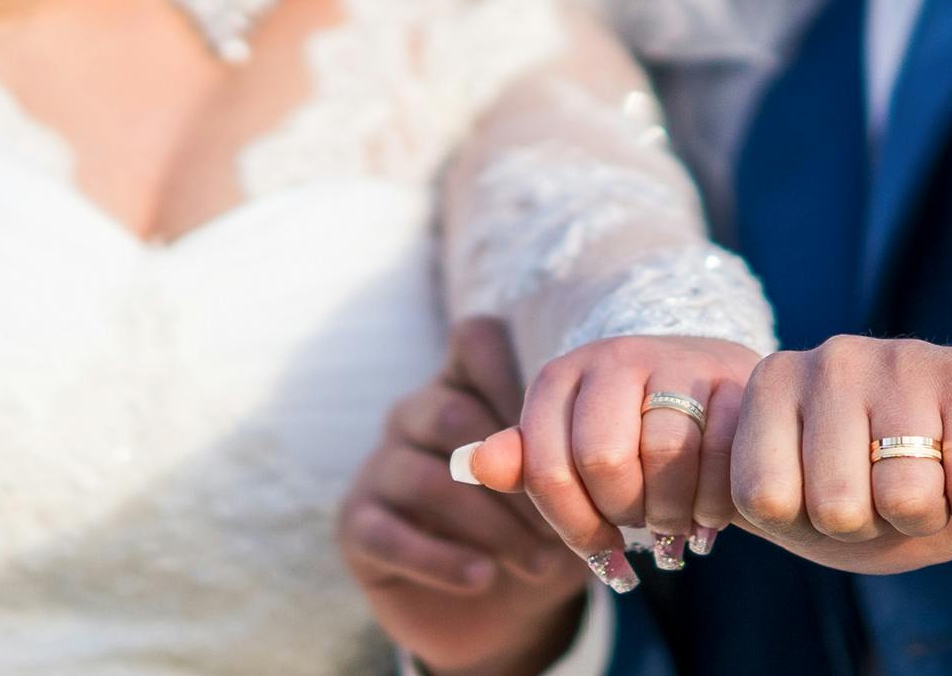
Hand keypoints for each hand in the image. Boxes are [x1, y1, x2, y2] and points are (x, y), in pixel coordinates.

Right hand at [338, 318, 589, 675]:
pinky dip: (440, 559)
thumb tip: (594, 454)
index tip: (560, 428)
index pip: (474, 339)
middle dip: (515, 476)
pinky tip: (483, 577)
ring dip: (491, 525)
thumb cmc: (532, 530)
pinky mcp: (357, 523)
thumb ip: (568, 462)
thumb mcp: (561, 494)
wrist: (492, 611)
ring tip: (540, 564)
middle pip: (453, 417)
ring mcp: (380, 466)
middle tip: (563, 524)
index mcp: (464, 385)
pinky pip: (387, 534)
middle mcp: (414, 414)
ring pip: (426, 479)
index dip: (512, 372)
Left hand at [460, 333, 762, 589]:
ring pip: (666, 458)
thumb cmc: (635, 439)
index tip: (600, 549)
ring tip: (677, 517)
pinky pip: (721, 455)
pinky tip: (712, 511)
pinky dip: (716, 501)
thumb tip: (470, 465)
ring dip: (673, 512)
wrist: (722, 399)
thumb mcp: (574, 450)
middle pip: (603, 461)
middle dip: (625, 513)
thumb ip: (527, 463)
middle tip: (642, 522)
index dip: (574, 527)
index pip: (546, 469)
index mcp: (562, 376)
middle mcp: (615, 355)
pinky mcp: (735, 376)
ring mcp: (677, 360)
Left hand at [727, 337, 951, 573]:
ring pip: (905, 498)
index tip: (827, 496)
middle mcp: (830, 358)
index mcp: (773, 383)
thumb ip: (747, 503)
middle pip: (835, 507)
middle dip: (871, 523)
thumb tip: (690, 514)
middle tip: (886, 490)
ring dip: (926, 514)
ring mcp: (903, 357)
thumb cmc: (876, 493)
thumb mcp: (800, 507)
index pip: (764, 498)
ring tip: (930, 476)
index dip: (806, 523)